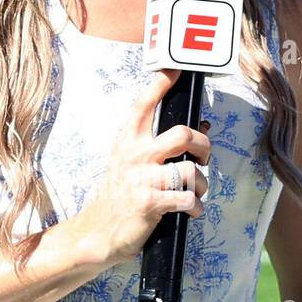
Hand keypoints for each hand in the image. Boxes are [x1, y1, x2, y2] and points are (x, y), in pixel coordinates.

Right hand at [77, 67, 211, 267]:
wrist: (99, 231)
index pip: (144, 104)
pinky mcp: (149, 203)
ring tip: (193, 193)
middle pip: (182, 134)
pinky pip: (187, 198)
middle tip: (202, 157)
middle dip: (203, 145)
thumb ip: (159, 145)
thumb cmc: (122, 193)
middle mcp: (134, 155)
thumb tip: (201, 130)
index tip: (175, 70)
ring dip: (200, 185)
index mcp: (127, 140)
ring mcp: (141, 179)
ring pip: (190, 170)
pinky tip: (188, 211)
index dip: (161, 84)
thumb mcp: (132, 163)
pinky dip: (195, 207)